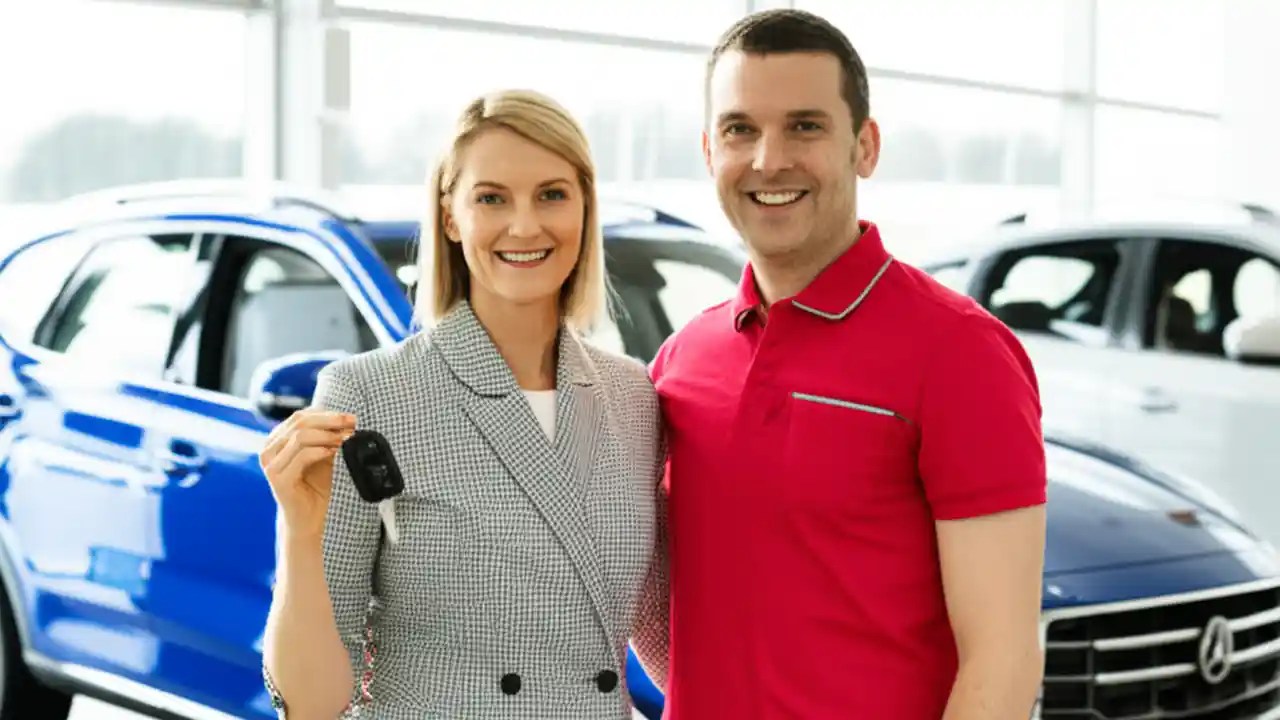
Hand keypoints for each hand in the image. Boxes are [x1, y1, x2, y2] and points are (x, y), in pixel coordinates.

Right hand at [260, 410, 356, 540]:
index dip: (327, 413)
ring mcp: (271, 464)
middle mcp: (269, 449)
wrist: (308, 519)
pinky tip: (334, 451)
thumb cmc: (316, 486)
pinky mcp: (278, 479)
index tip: (351, 418)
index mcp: (277, 440)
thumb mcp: (323, 456)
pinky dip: (321, 450)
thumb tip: (347, 419)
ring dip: (327, 434)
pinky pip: (301, 456)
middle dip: (330, 420)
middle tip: (352, 423)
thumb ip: (328, 438)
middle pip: (300, 422)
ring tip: (346, 438)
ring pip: (299, 436)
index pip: (301, 416)